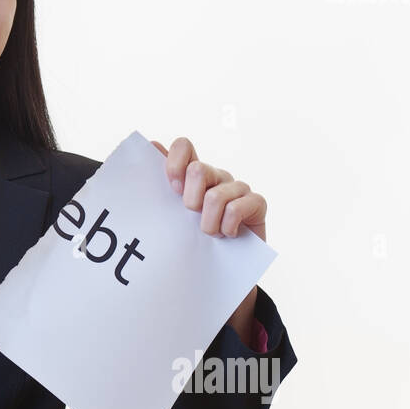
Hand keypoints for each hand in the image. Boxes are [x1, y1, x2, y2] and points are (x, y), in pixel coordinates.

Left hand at [150, 137, 265, 241]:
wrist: (221, 265)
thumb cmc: (195, 237)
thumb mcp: (175, 211)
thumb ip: (165, 180)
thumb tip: (153, 143)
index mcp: (194, 173)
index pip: (184, 146)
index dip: (175, 164)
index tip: (173, 189)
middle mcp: (216, 176)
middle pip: (197, 170)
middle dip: (190, 201)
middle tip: (194, 218)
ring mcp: (238, 187)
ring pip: (215, 197)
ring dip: (208, 224)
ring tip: (211, 234)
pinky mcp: (256, 202)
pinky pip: (235, 209)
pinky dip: (227, 228)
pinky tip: (229, 234)